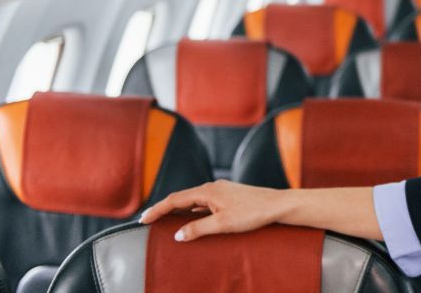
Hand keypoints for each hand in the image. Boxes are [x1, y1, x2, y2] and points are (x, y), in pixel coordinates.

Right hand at [139, 180, 285, 241]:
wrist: (278, 205)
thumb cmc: (253, 212)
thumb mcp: (223, 224)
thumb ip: (199, 229)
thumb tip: (178, 235)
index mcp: (207, 191)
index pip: (175, 199)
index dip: (157, 209)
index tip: (143, 219)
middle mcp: (212, 187)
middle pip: (182, 197)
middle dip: (164, 208)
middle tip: (149, 219)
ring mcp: (221, 190)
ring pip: (193, 199)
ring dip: (178, 208)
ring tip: (166, 219)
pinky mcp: (228, 195)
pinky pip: (204, 201)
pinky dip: (192, 209)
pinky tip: (193, 217)